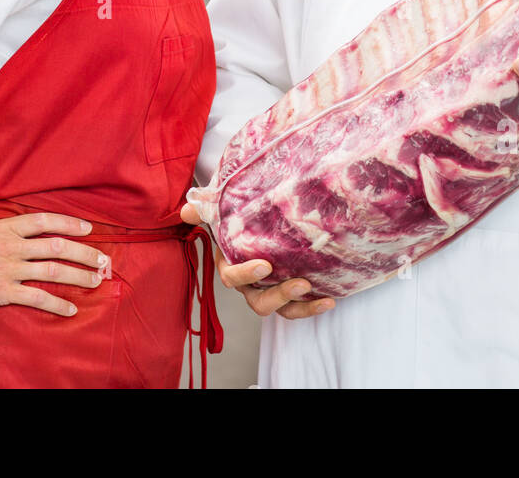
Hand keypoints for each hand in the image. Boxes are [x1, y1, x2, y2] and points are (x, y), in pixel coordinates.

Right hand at [0, 211, 107, 315]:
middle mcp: (13, 245)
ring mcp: (10, 268)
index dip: (70, 223)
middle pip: (58, 246)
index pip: (45, 220)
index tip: (89, 229)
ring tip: (96, 281)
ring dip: (79, 276)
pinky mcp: (3, 290)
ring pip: (54, 270)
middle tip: (104, 260)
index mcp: (6, 228)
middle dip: (85, 253)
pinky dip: (57, 303)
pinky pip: (37, 297)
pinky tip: (70, 309)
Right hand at [181, 201, 334, 319]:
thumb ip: (205, 211)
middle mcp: (248, 284)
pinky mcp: (287, 291)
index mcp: (229, 266)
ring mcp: (268, 290)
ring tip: (322, 298)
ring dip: (301, 306)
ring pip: (281, 309)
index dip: (246, 275)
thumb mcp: (220, 211)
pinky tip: (331, 298)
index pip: (231, 278)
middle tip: (300, 283)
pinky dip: (313, 305)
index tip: (265, 265)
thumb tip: (187, 210)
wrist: (250, 219)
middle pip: (259, 301)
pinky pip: (298, 305)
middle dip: (279, 295)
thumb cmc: (235, 217)